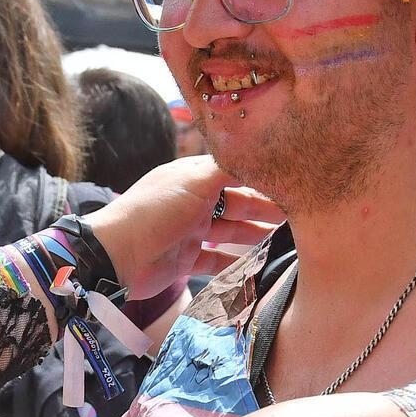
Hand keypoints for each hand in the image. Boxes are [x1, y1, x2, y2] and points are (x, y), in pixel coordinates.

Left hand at [82, 156, 282, 300]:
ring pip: (231, 232)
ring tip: (288, 244)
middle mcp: (194, 201)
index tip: (292, 183)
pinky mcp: (186, 259)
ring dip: (256, 237)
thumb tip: (257, 149)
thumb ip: (227, 168)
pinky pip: (217, 261)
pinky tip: (259, 267)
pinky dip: (236, 264)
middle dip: (266, 209)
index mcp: (193, 177)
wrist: (116, 256)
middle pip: (238, 204)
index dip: (261, 177)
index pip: (234, 172)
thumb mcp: (194, 182)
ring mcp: (190, 231)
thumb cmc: (155, 212)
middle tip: (299, 218)